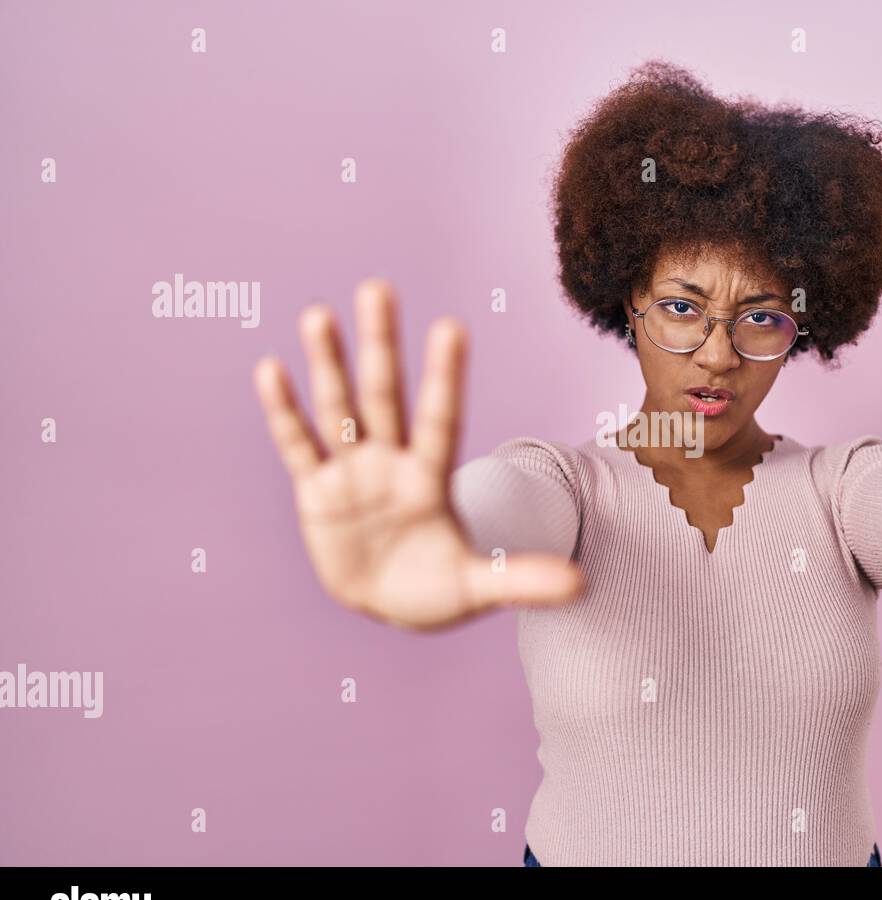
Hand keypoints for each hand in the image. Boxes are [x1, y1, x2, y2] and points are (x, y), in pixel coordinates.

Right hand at [253, 280, 584, 629]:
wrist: (392, 603)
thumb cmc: (439, 591)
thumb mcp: (479, 588)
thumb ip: (521, 580)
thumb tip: (581, 583)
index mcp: (433, 478)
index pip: (442, 419)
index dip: (445, 378)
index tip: (451, 326)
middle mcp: (393, 462)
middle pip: (386, 397)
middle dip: (381, 346)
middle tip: (378, 288)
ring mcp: (353, 473)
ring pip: (339, 410)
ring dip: (328, 366)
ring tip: (319, 315)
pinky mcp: (318, 492)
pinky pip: (300, 446)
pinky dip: (284, 413)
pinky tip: (272, 370)